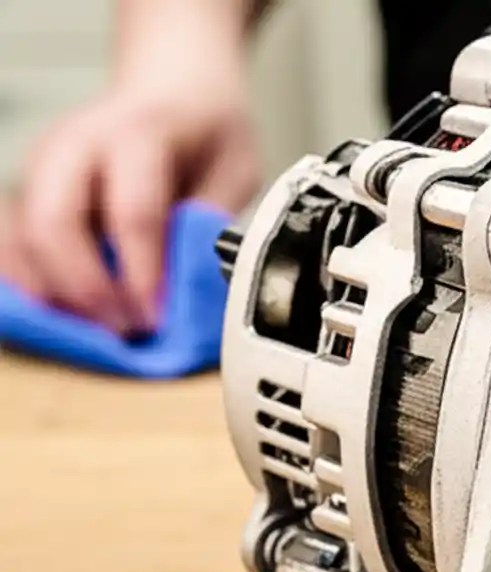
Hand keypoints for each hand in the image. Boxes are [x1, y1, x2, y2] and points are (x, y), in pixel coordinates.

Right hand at [0, 84, 258, 334]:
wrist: (175, 87)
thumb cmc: (208, 133)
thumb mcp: (234, 171)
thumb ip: (210, 224)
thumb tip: (190, 289)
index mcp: (138, 133)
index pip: (131, 211)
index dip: (142, 274)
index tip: (159, 319)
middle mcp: (75, 144)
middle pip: (54, 222)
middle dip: (87, 288)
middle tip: (126, 331)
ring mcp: (41, 165)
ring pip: (18, 236)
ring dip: (51, 292)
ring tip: (97, 331)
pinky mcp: (25, 189)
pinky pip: (7, 241)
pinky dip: (26, 282)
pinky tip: (62, 315)